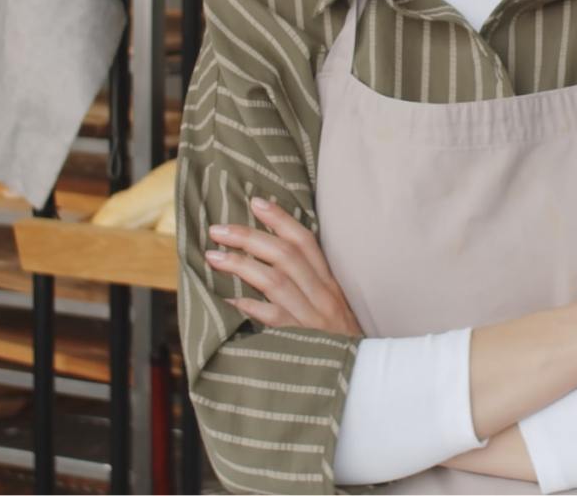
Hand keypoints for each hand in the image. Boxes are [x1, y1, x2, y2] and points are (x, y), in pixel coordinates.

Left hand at [205, 196, 363, 336]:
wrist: (362, 374)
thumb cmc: (339, 338)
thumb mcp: (332, 304)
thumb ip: (310, 282)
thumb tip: (273, 256)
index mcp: (329, 282)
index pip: (305, 241)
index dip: (280, 219)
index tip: (256, 202)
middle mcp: (322, 295)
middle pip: (284, 255)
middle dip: (249, 237)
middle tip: (218, 230)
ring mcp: (312, 317)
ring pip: (275, 281)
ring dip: (241, 265)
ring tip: (214, 257)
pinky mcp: (302, 340)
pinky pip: (272, 318)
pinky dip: (248, 307)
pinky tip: (228, 301)